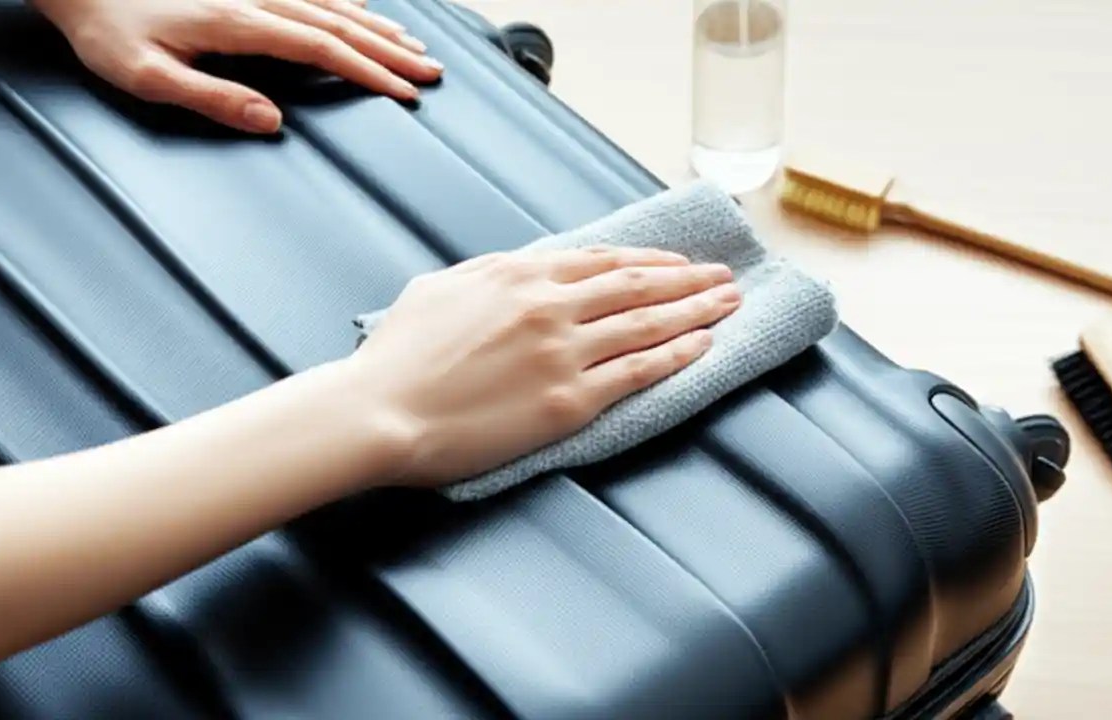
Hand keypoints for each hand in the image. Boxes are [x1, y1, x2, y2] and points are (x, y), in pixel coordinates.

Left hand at [30, 0, 443, 133]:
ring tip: (415, 47)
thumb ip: (211, 96)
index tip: (403, 92)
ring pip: (332, 3)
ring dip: (377, 27)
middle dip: (390, 51)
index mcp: (237, 21)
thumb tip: (270, 119)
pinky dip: (347, 2)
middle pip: (339, 23)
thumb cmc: (109, 30)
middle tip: (430, 73)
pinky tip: (368, 10)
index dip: (367, 71)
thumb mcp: (147, 74)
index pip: (321, 46)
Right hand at [348, 247, 741, 486]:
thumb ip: (490, 276)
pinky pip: (638, 372)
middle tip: (725, 277)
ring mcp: (563, 352)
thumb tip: (522, 272)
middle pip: (638, 285)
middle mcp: (550, 305)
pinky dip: (677, 355)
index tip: (678, 262)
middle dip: (689, 279)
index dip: (650, 260)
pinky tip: (703, 346)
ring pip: (648, 323)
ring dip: (696, 310)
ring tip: (730, 303)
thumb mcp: (440, 289)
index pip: (603, 261)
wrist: (381, 411)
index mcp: (519, 275)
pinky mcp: (568, 401)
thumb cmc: (398, 356)